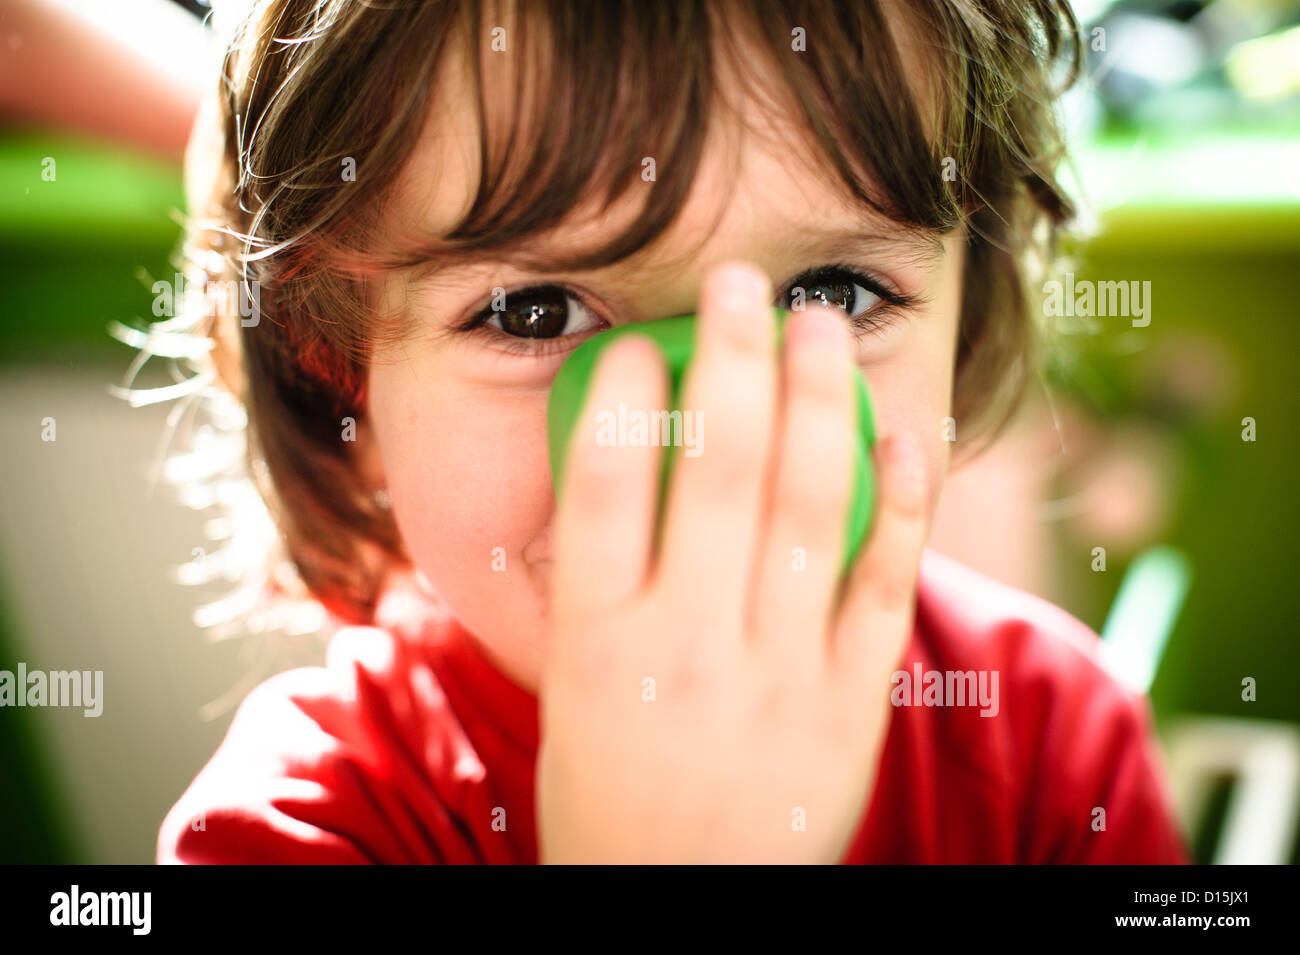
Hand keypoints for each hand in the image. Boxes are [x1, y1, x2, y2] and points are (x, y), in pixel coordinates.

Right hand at [537, 261, 929, 862]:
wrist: (688, 911)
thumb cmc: (612, 794)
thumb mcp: (570, 695)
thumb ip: (591, 591)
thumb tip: (607, 472)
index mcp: (599, 647)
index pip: (603, 492)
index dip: (619, 400)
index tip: (634, 343)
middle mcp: (688, 648)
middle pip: (713, 474)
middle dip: (731, 361)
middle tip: (743, 284)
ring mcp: (778, 674)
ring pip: (803, 507)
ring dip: (815, 400)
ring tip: (818, 322)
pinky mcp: (850, 701)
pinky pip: (881, 583)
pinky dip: (897, 501)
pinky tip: (901, 431)